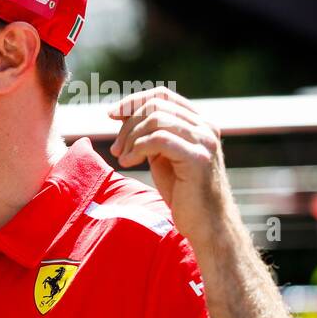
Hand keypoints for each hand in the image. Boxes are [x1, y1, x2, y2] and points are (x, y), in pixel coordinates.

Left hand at [108, 87, 236, 246]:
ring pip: (156, 119)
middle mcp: (205, 127)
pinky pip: (159, 139)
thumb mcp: (162, 156)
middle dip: (128, 124)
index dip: (133, 100)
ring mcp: (203, 141)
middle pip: (155, 105)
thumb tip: (122, 115)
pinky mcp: (197, 158)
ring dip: (131, 138)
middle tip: (116, 149)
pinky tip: (129, 162)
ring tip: (123, 158)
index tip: (110, 114)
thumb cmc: (182, 192)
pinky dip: (137, 148)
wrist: (206, 222)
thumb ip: (150, 135)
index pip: (162, 95)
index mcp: (198, 123)